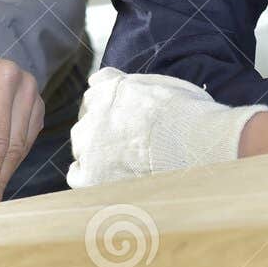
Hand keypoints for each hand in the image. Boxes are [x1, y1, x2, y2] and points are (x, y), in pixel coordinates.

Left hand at [66, 68, 267, 188]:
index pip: (96, 89)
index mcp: (111, 87)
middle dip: (100, 129)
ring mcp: (89, 142)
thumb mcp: (166, 85)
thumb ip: (139, 84)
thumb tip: (125, 85)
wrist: (190, 143)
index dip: (110, 105)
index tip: (121, 116)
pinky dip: (88, 178)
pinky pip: (77, 175)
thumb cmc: (189, 115)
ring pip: (81, 145)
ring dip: (95, 152)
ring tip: (121, 165)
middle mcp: (93, 112)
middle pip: (87, 119)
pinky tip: (107, 182)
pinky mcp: (90, 174)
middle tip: (124, 144)